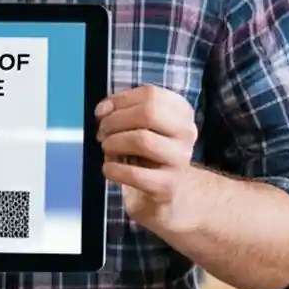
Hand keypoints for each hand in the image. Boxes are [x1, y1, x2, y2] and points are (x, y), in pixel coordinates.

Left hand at [95, 85, 203, 233]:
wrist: (171, 194)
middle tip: (102, 133)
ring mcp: (180, 160)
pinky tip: (109, 169)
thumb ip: (122, 111)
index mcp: (181, 113)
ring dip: (114, 143)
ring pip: (143, 140)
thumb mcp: (140, 127)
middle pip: (149, 112)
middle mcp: (186, 133)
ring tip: (107, 149)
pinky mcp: (168, 186)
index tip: (102, 112)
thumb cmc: (149, 154)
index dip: (119, 100)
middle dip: (115, 120)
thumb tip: (103, 110)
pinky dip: (114, 169)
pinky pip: (135, 174)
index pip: (150, 94)